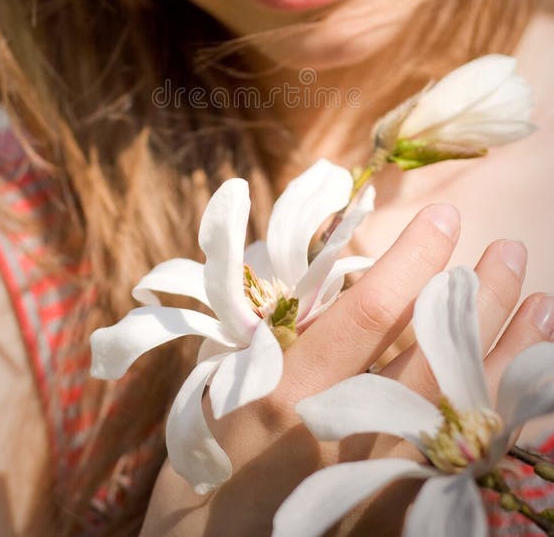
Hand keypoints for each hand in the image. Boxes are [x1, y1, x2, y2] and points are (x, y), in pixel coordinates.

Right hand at [139, 206, 547, 536]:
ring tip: (539, 304)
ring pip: (457, 408)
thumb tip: (326, 275)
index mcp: (289, 386)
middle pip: (429, 355)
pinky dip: (500, 426)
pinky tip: (527, 393)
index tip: (445, 218)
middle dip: (476, 298)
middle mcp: (340, 430)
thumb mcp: (217, 384)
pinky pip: (462, 467)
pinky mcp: (395, 510)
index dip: (414, 260)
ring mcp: (375, 478)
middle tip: (510, 250)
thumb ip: (270, 333)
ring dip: (503, 354)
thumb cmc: (205, 462)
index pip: (371, 311)